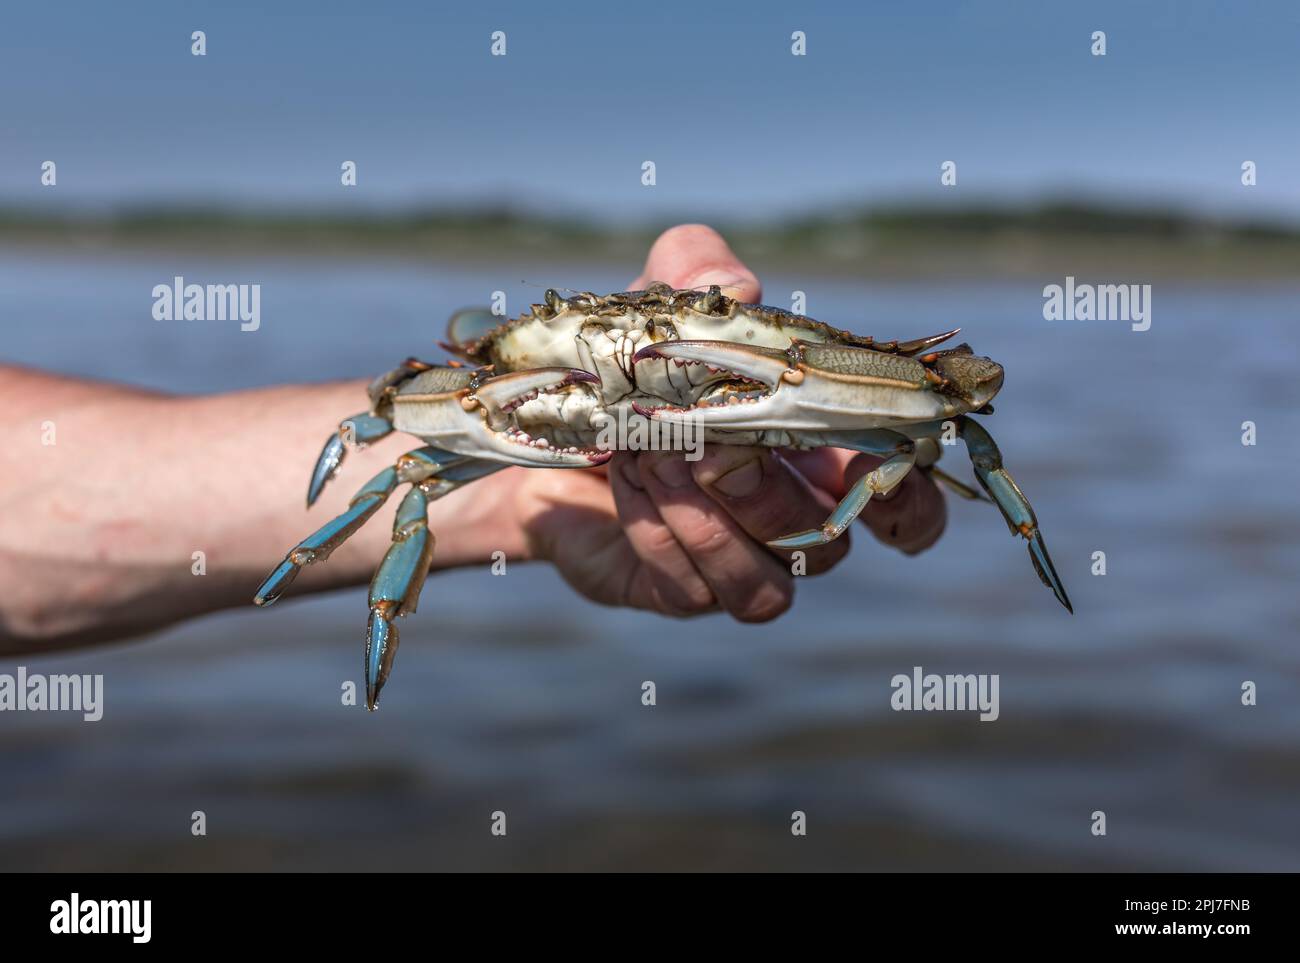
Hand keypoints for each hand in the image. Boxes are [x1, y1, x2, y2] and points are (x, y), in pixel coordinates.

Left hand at [505, 224, 946, 621]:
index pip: (907, 512)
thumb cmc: (629, 360)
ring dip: (707, 521)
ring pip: (763, 590)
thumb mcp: (658, 298)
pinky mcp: (677, 591)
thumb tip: (738, 287)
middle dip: (763, 493)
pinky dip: (657, 531)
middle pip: (823, 546)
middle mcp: (791, 523)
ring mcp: (737, 566)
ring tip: (646, 453)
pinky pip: (691, 590)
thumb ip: (698, 267)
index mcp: (820, 456)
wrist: (539, 421)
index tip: (866, 470)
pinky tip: (622, 476)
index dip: (910, 506)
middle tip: (700, 442)